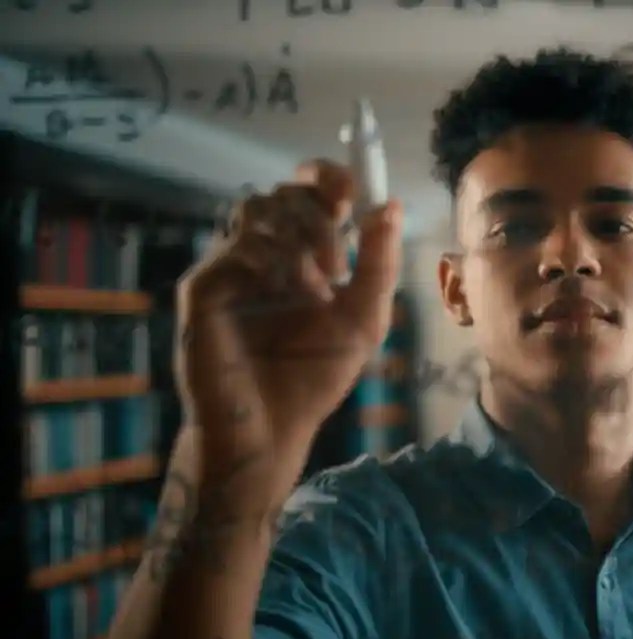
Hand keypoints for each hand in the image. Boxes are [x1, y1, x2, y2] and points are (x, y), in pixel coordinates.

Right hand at [176, 159, 402, 460]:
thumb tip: (392, 206)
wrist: (274, 430)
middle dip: (319, 218)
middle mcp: (260, 255)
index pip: (306, 193)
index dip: (328, 176)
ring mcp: (229, 269)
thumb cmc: (314, 376)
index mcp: (299, 255)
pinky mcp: (203, 290)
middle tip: (341, 265)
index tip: (352, 188)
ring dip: (300, 240)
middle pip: (282, 194)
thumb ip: (379, 265)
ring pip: (256, 210)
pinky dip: (274, 263)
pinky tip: (293, 298)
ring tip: (321, 289)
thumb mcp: (365, 319)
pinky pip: (236, 249)